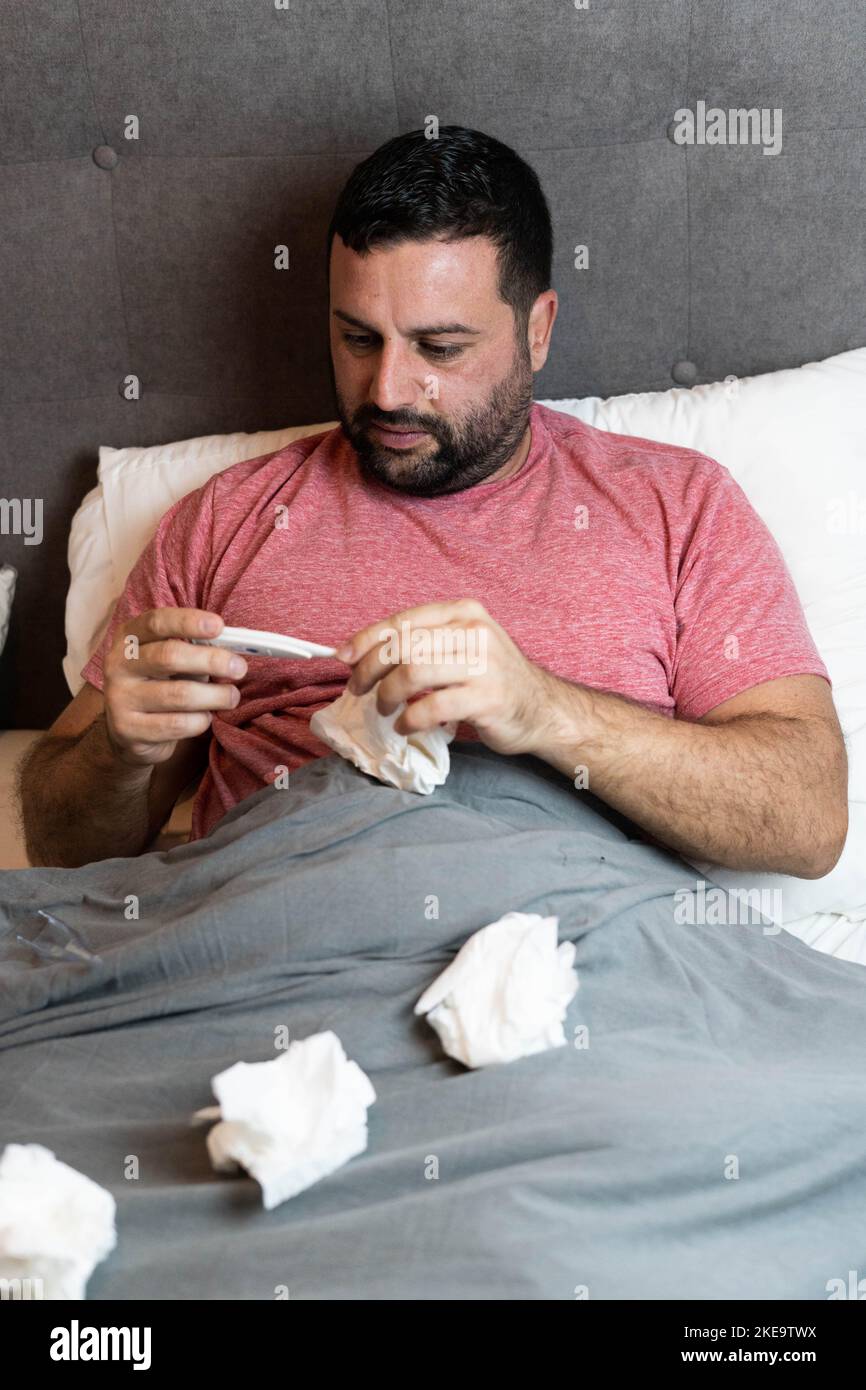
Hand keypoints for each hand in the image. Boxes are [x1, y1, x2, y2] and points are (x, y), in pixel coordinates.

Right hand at [102, 607, 246, 766]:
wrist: (131, 731)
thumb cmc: (161, 684)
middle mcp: (118, 665)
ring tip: (231, 696)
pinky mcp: (128, 730)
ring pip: (178, 694)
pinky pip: (177, 724)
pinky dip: (201, 720)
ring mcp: (119, 698)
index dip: (188, 622)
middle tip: (239, 668)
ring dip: (215, 695)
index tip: (218, 626)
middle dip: (211, 661)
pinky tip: (206, 717)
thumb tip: (233, 650)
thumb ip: (195, 650)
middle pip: (169, 656)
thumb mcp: (171, 661)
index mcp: (129, 638)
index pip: (156, 622)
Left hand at [335, 599, 552, 756]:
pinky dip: (409, 720)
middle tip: (359, 691)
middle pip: (403, 646)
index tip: (344, 658)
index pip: (403, 621)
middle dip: (370, 670)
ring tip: (385, 709)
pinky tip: (406, 726)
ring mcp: (484, 665)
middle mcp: (475, 632)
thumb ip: (422, 643)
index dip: (367, 639)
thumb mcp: (461, 646)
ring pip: (413, 672)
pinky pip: (432, 707)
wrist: (541, 708)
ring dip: (388, 695)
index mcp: (463, 613)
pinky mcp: (487, 698)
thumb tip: (360, 653)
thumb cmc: (491, 678)